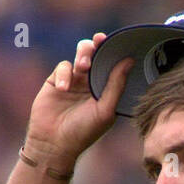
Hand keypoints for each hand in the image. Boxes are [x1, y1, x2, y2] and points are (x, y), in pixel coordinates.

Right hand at [25, 33, 134, 166]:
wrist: (54, 144)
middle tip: (98, 43)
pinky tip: (63, 89)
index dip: (113, 50)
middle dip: (96, 47)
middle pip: (96, 54)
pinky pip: (63, 66)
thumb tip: (129, 61)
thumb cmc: (83, 132)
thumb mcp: (105, 110)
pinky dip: (64, 74)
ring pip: (80, 55)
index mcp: (106, 90)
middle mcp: (91, 83)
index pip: (112, 65)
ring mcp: (74, 81)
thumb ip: (116, 85)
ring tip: (83, 66)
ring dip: (83, 54)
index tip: (115, 39)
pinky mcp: (56, 80)